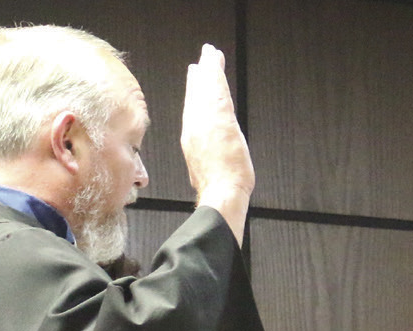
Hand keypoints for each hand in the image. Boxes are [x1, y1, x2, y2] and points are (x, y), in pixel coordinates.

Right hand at [182, 44, 252, 233]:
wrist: (219, 194)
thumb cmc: (216, 189)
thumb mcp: (205, 169)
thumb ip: (206, 155)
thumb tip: (209, 156)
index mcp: (191, 138)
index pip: (192, 107)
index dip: (194, 89)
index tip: (195, 74)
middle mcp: (195, 126)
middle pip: (197, 94)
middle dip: (201, 73)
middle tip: (205, 55)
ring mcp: (207, 123)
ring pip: (207, 89)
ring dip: (210, 69)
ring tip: (212, 53)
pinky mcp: (221, 122)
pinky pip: (218, 93)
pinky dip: (217, 77)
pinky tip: (217, 65)